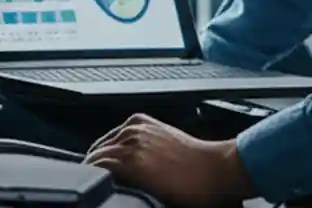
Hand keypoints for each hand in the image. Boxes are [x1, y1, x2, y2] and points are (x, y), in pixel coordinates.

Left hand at [84, 113, 255, 207]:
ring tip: (97, 190)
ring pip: (95, 160)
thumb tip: (127, 169)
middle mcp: (132, 129)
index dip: (100, 162)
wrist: (217, 169)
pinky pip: (100, 170)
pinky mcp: (133, 163)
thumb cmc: (198, 163)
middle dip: (95, 169)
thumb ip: (143, 150)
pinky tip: (102, 188)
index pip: (104, 144)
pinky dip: (96, 179)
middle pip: (97, 152)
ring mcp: (131, 145)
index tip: (100, 176)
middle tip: (98, 186)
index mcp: (138, 122)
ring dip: (94, 175)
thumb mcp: (165, 145)